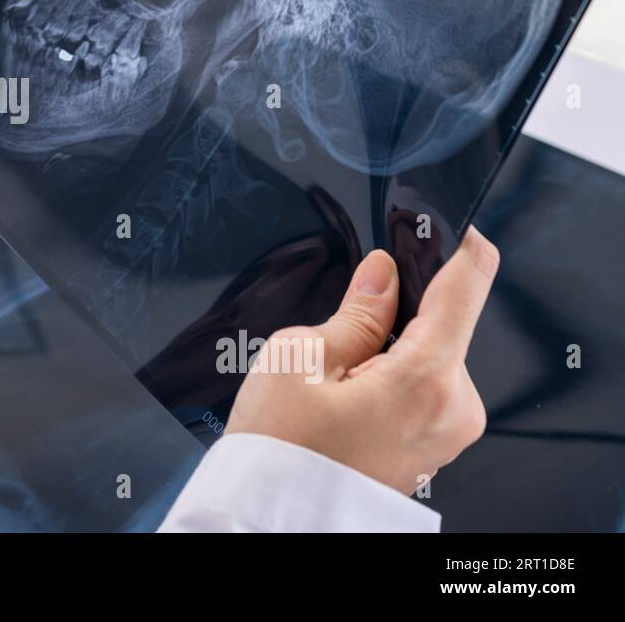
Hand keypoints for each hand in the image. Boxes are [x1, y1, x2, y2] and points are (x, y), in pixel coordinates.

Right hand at [225, 226, 497, 494]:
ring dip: (389, 349)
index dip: (458, 244)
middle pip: (443, 324)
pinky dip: (390, 379)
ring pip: (430, 356)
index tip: (439, 225)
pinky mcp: (433, 448)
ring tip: (332, 379)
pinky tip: (344, 399)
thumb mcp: (299, 357)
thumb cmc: (279, 449)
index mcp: (427, 379)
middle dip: (396, 313)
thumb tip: (383, 275)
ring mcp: (447, 434)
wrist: (271, 514)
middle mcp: (454, 409)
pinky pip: (423, 390)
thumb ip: (354, 310)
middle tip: (337, 334)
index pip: (468, 286)